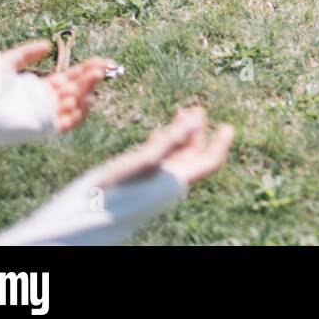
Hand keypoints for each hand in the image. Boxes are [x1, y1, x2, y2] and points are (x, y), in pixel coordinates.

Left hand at [0, 40, 108, 133]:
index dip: (85, 69)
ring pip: (74, 104)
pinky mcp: (43, 128)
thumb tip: (48, 45)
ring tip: (96, 75)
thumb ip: (27, 53)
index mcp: (40, 88)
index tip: (100, 61)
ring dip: (87, 91)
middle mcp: (46, 101)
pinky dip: (79, 114)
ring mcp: (46, 115)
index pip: (69, 78)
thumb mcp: (6, 62)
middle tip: (103, 66)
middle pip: (75, 89)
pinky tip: (88, 100)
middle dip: (90, 78)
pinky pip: (67, 124)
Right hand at [99, 107, 233, 188]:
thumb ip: (172, 139)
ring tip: (180, 112)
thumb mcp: (147, 159)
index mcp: (179, 178)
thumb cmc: (119, 187)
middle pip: (194, 153)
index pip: (210, 161)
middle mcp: (171, 179)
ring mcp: (157, 178)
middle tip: (197, 108)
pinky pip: (160, 156)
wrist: (90, 210)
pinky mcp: (142, 176)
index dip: (221, 144)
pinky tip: (156, 131)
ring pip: (177, 152)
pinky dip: (163, 140)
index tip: (228, 127)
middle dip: (197, 130)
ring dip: (181, 132)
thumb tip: (195, 120)